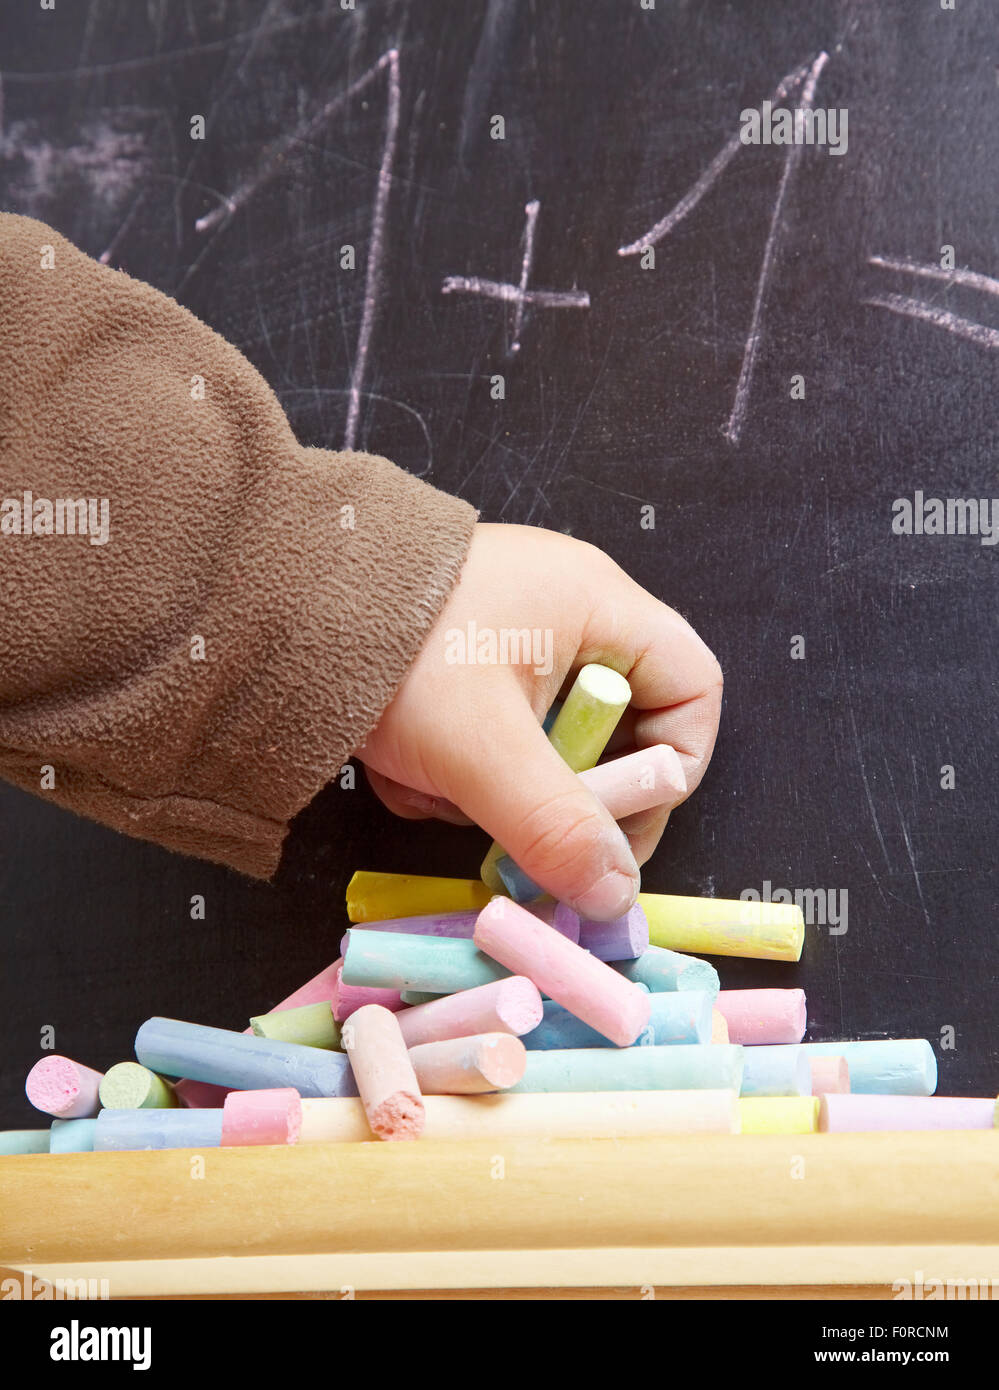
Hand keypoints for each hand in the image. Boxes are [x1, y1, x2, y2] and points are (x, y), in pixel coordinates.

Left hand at [357, 522, 722, 919]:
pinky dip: (455, 770)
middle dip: (563, 791)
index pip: (693, 687)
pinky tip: (403, 769)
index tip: (621, 823)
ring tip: (435, 785)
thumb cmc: (395, 651)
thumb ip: (556, 826)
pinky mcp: (459, 665)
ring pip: (546, 747)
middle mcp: (566, 612)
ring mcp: (509, 638)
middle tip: (523, 832)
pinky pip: (491, 739)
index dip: (674, 764)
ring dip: (497, 788)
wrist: (269, 605)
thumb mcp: (482, 748)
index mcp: (599, 604)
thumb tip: (615, 898)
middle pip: (617, 730)